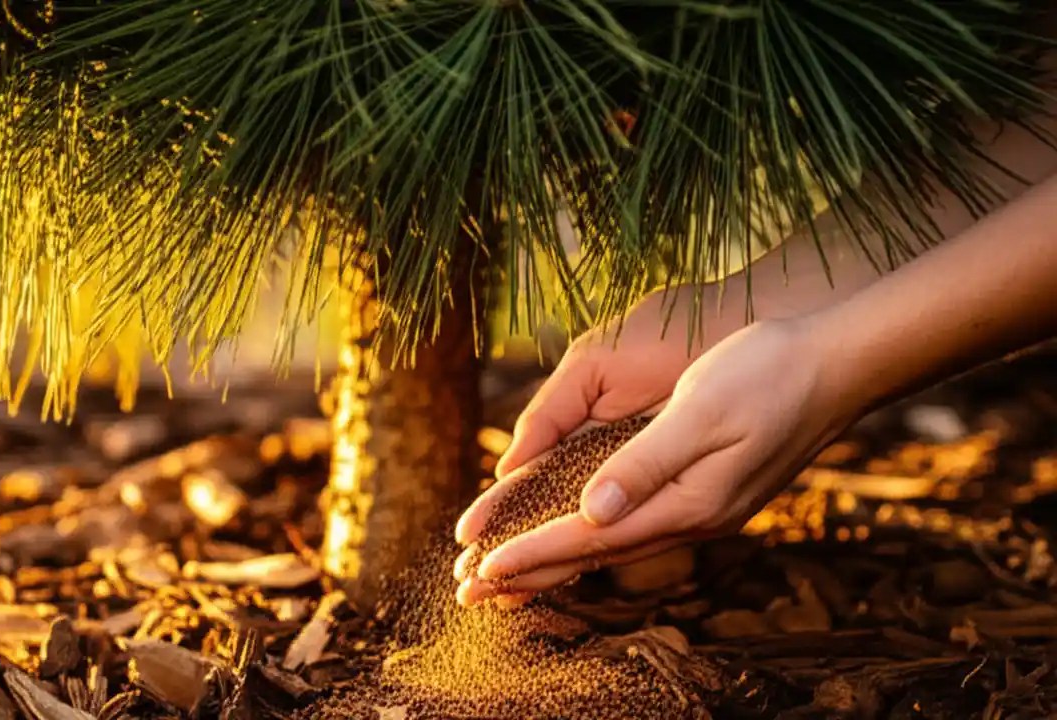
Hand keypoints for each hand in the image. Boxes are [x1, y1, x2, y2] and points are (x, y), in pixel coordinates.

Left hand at [455, 317, 860, 606]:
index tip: (483, 570)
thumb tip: (593, 513)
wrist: (837, 364)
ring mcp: (703, 510)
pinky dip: (594, 539)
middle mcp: (694, 518)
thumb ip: (645, 463)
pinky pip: (635, 528)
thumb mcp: (701, 410)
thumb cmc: (767, 373)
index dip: (534, 554)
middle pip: (597, 556)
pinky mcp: (708, 494)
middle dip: (532, 573)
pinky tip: (578, 539)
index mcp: (688, 502)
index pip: (592, 539)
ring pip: (615, 546)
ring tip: (510, 579)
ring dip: (558, 560)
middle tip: (472, 594)